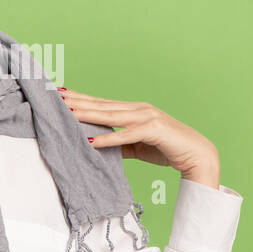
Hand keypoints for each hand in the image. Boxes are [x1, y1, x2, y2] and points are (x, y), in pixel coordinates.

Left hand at [58, 88, 220, 187]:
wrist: (198, 156)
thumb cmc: (168, 149)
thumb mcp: (137, 147)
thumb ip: (119, 145)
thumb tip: (97, 146)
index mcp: (134, 110)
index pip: (102, 103)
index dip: (81, 99)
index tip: (60, 95)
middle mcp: (138, 109)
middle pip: (102, 105)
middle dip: (77, 102)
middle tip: (54, 98)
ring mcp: (147, 117)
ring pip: (111, 116)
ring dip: (88, 114)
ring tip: (67, 113)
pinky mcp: (155, 130)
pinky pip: (127, 135)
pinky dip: (110, 138)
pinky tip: (92, 140)